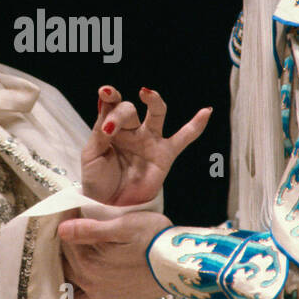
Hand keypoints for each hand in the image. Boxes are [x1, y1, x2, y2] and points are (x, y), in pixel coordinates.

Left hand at [59, 210, 171, 298]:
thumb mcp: (124, 226)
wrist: (179, 265)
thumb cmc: (154, 238)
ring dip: (69, 262)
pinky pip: (80, 297)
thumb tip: (62, 229)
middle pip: (65, 258)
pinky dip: (75, 286)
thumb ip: (90, 229)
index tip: (75, 210)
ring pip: (69, 276)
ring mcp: (98, 294)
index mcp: (88, 261)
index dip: (69, 222)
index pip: (66, 239)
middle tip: (78, 226)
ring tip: (80, 247)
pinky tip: (80, 275)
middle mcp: (89, 281)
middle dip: (68, 242)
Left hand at [81, 86, 210, 205]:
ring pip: (156, 114)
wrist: (111, 206)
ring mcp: (149, 140)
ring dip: (154, 101)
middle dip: (120, 114)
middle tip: (111, 128)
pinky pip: (183, 138)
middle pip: (129, 109)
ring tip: (146, 93)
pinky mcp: (165, 154)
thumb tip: (106, 109)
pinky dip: (196, 126)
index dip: (110, 96)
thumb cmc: (98, 180)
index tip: (105, 92)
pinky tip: (206, 112)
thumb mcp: (91, 156)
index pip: (111, 105)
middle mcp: (131, 130)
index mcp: (110, 128)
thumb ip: (99, 133)